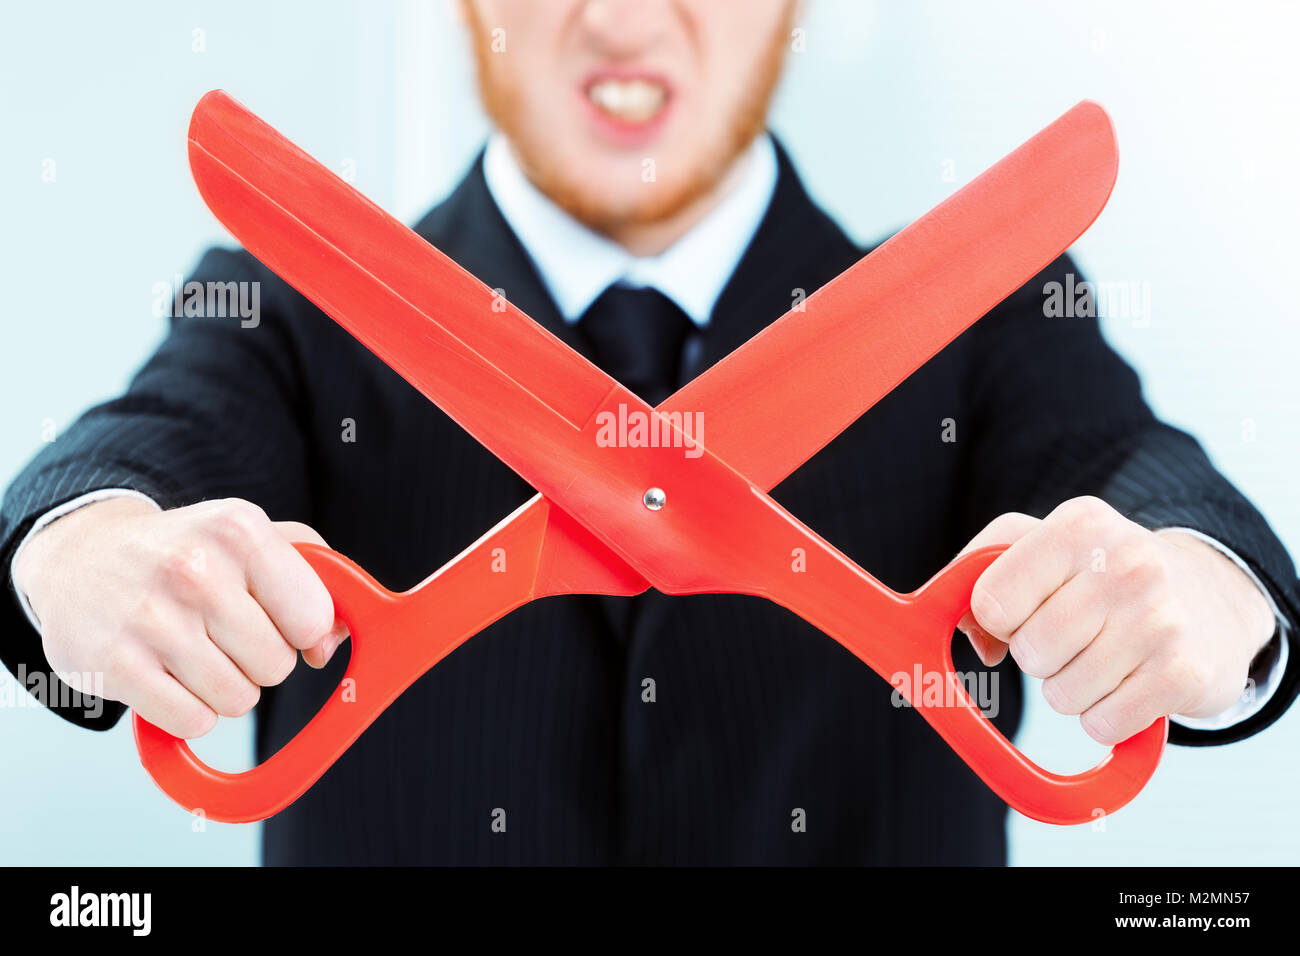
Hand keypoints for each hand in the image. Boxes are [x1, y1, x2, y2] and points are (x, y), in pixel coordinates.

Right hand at [11, 497, 345, 737]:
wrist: (78, 559)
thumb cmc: (186, 553)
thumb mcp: (252, 538)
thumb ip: (317, 579)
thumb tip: (333, 644)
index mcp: (239, 531)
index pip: (313, 618)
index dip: (300, 629)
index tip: (273, 616)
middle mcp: (195, 569)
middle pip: (277, 666)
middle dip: (259, 659)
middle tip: (221, 632)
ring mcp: (151, 618)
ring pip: (239, 701)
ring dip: (224, 688)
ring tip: (192, 651)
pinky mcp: (115, 665)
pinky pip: (193, 722)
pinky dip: (188, 711)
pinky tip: (166, 674)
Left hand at [956, 496, 1275, 743]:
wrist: (1213, 596)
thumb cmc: (1100, 571)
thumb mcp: (1037, 544)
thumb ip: (976, 571)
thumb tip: (978, 639)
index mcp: (1079, 526)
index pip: (992, 601)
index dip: (999, 619)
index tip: (1027, 609)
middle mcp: (1127, 565)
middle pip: (1028, 652)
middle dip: (1038, 656)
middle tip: (1074, 634)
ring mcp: (1162, 621)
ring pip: (1062, 696)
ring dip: (1072, 689)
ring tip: (1106, 655)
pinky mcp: (1185, 675)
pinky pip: (1102, 724)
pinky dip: (1105, 717)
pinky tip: (1130, 681)